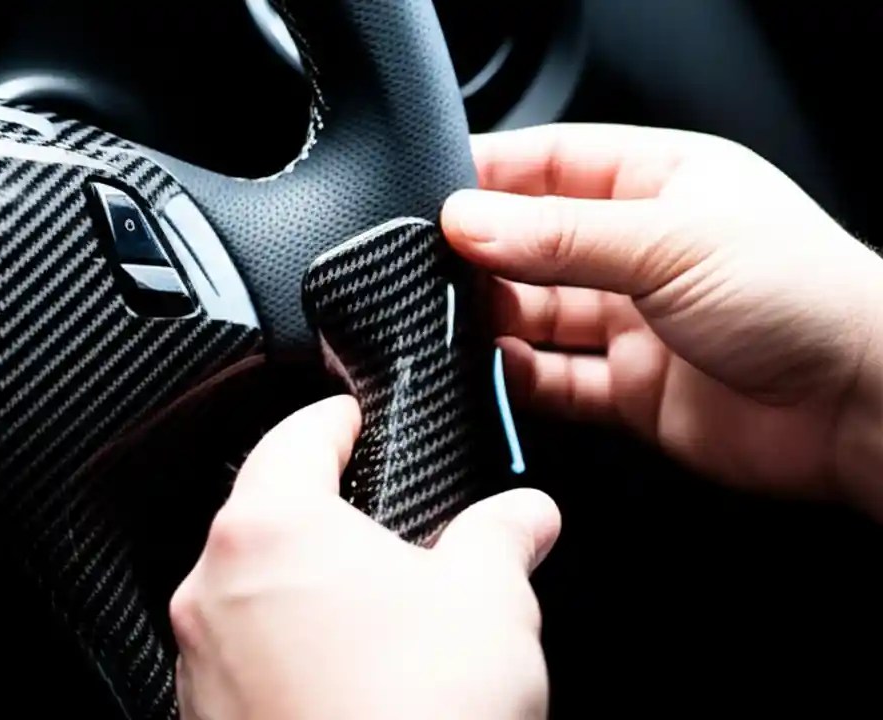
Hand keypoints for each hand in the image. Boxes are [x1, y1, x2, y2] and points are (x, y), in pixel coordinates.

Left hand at [170, 396, 560, 719]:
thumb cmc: (419, 709)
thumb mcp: (488, 599)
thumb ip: (500, 536)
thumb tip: (524, 514)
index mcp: (270, 529)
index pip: (296, 438)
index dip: (335, 419)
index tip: (351, 417)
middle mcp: (214, 588)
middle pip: (269, 519)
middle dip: (329, 520)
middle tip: (389, 534)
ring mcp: (201, 662)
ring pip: (254, 597)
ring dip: (306, 594)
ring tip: (382, 625)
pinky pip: (246, 664)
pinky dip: (289, 658)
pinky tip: (351, 688)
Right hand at [442, 123, 882, 514]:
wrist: (864, 409)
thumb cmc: (805, 297)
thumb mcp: (668, 241)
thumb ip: (557, 237)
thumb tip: (467, 219)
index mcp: (662, 183)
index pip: (553, 163)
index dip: (490, 175)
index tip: (433, 194)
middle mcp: (643, 249)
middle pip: (535, 243)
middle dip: (483, 255)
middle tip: (433, 267)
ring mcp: (636, 321)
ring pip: (537, 313)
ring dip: (494, 318)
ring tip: (455, 321)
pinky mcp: (632, 390)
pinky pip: (554, 379)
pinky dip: (517, 378)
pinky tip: (492, 370)